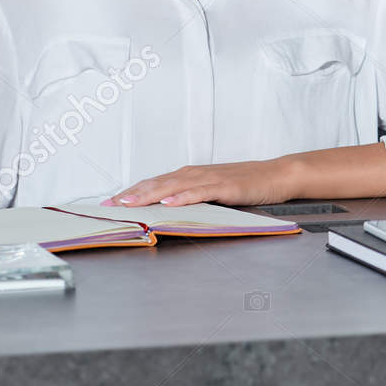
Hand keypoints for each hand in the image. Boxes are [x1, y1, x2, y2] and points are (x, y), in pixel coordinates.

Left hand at [104, 157, 299, 207]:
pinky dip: (183, 197)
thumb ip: (190, 199)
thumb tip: (166, 212)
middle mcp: (194, 174)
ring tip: (129, 203)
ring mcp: (209, 179)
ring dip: (149, 194)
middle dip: (131, 195)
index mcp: (189, 176)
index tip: (108, 203)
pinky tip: (169, 203)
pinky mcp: (225, 187)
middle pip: (157, 184)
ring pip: (173, 186)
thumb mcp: (212, 192)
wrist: (276, 175)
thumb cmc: (245, 184)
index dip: (130, 193)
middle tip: (108, 206)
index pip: (153, 184)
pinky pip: (200, 192)